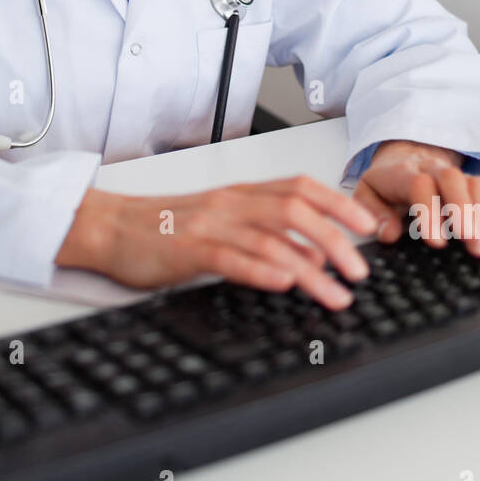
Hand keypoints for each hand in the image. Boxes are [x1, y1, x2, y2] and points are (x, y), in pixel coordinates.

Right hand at [56, 176, 381, 308]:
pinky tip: (284, 283)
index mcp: (241, 194)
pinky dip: (261, 270)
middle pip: (295, 211)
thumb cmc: (164, 228)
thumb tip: (314, 255)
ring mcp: (210, 225)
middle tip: (360, 271)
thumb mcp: (223, 225)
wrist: (110, 227)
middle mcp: (231, 204)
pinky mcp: (188, 250)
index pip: (301, 187)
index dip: (340, 203)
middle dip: (336, 240)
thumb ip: (267, 235)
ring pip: (271, 240)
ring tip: (335, 293)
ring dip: (311, 268)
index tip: (369, 225)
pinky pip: (231, 257)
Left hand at [351, 139, 479, 256]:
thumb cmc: (389, 183)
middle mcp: (436, 171)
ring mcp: (461, 176)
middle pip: (453, 180)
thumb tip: (389, 233)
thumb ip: (373, 213)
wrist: (406, 157)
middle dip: (464, 213)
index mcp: (404, 173)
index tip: (435, 241)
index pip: (419, 185)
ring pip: (478, 185)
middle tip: (470, 246)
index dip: (429, 212)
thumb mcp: (367, 194)